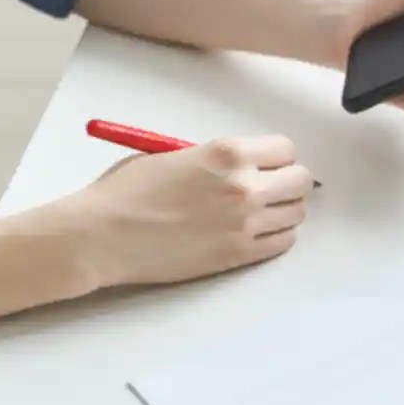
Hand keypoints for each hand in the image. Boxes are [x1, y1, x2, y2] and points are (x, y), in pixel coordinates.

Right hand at [58, 135, 312, 288]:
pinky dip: (277, 237)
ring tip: (262, 213)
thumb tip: (241, 164)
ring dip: (284, 211)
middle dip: (289, 182)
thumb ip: (215, 158)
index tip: (269, 165)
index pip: (285, 149)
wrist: (103, 235)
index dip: (278, 157)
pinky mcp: (238, 255)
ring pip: (296, 214)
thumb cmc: (126, 192)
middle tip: (273, 189)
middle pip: (300, 181)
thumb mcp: (174, 155)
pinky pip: (282, 243)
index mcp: (227, 153)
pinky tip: (258, 234)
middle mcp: (244, 186)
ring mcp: (244, 223)